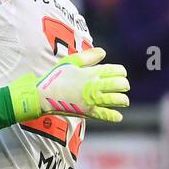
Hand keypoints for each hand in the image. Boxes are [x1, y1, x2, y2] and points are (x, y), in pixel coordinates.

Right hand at [9, 46, 130, 123]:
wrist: (44, 96)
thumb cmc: (56, 77)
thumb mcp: (71, 62)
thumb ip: (88, 56)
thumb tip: (104, 52)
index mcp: (91, 72)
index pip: (116, 71)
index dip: (121, 72)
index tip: (121, 73)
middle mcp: (94, 86)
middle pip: (119, 84)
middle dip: (124, 85)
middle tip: (124, 86)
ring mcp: (92, 100)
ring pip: (116, 99)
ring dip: (123, 100)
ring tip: (124, 100)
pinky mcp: (88, 112)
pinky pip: (105, 115)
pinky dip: (113, 116)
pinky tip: (119, 116)